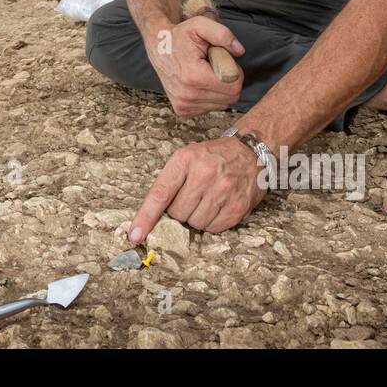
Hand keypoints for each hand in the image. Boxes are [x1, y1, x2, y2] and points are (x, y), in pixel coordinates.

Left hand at [129, 137, 266, 241]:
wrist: (251, 151)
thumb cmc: (213, 157)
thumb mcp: (187, 157)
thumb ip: (170, 182)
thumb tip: (151, 216)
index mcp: (185, 160)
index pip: (160, 194)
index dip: (145, 217)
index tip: (134, 235)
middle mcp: (204, 174)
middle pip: (177, 213)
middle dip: (180, 211)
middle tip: (192, 198)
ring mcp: (223, 190)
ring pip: (196, 223)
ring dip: (197, 218)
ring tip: (207, 200)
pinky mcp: (238, 205)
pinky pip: (215, 229)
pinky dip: (213, 223)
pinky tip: (218, 207)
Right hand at [146, 15, 243, 116]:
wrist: (158, 46)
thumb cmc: (180, 36)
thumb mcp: (200, 25)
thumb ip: (223, 34)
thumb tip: (239, 51)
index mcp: (193, 76)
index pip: (234, 86)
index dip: (234, 71)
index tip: (221, 60)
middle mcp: (187, 95)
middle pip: (231, 97)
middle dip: (229, 81)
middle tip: (214, 66)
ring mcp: (184, 105)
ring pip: (222, 104)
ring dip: (220, 89)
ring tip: (205, 73)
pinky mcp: (182, 110)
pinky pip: (210, 108)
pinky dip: (210, 96)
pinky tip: (200, 83)